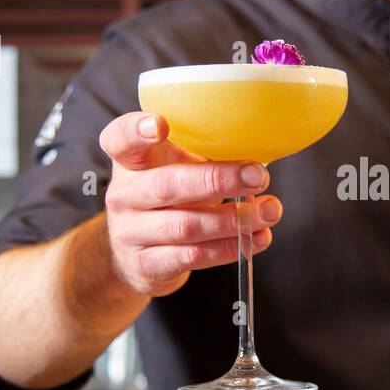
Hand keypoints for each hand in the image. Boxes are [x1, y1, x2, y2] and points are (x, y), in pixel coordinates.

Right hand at [98, 111, 281, 295]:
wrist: (130, 256)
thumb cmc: (165, 200)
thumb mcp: (171, 169)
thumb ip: (200, 153)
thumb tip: (258, 145)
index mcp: (128, 161)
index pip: (119, 140)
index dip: (136, 130)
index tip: (160, 125)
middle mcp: (123, 195)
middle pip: (167, 186)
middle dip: (218, 180)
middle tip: (258, 176)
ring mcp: (130, 233)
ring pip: (186, 225)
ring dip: (234, 219)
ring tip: (269, 211)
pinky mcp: (147, 265)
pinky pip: (193, 256)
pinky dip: (230, 248)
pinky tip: (257, 238)